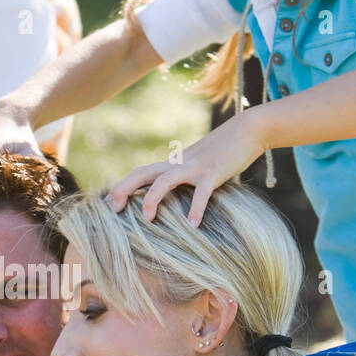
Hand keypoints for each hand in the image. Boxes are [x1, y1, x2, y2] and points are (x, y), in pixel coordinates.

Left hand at [104, 109, 268, 225]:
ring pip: (166, 180)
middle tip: (113, 209)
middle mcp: (178, 164)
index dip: (122, 186)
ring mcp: (195, 167)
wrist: (247, 130)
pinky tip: (193, 225)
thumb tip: (174, 195)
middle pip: (143, 173)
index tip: (108, 202)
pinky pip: (202, 192)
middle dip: (125, 189)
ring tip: (148, 219)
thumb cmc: (222, 151)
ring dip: (153, 198)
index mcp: (172, 164)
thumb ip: (183, 177)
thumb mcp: (197, 164)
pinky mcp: (213, 172)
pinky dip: (196, 208)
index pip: (140, 173)